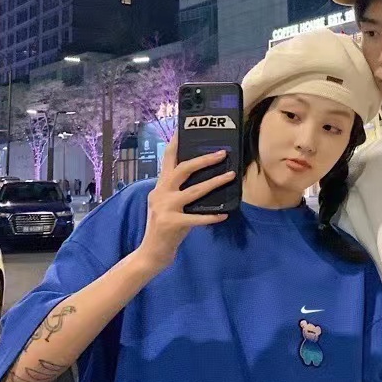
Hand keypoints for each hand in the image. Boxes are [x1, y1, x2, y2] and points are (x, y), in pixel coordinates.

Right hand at [136, 136, 235, 271]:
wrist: (151, 253)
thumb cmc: (166, 228)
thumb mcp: (169, 205)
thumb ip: (180, 191)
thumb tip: (205, 177)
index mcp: (160, 186)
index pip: (168, 159)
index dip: (176, 143)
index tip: (184, 128)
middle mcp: (160, 193)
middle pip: (182, 169)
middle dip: (203, 160)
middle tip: (222, 153)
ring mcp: (165, 208)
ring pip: (193, 191)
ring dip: (214, 183)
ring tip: (231, 176)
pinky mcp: (172, 224)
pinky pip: (197, 218)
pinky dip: (212, 216)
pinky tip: (224, 214)